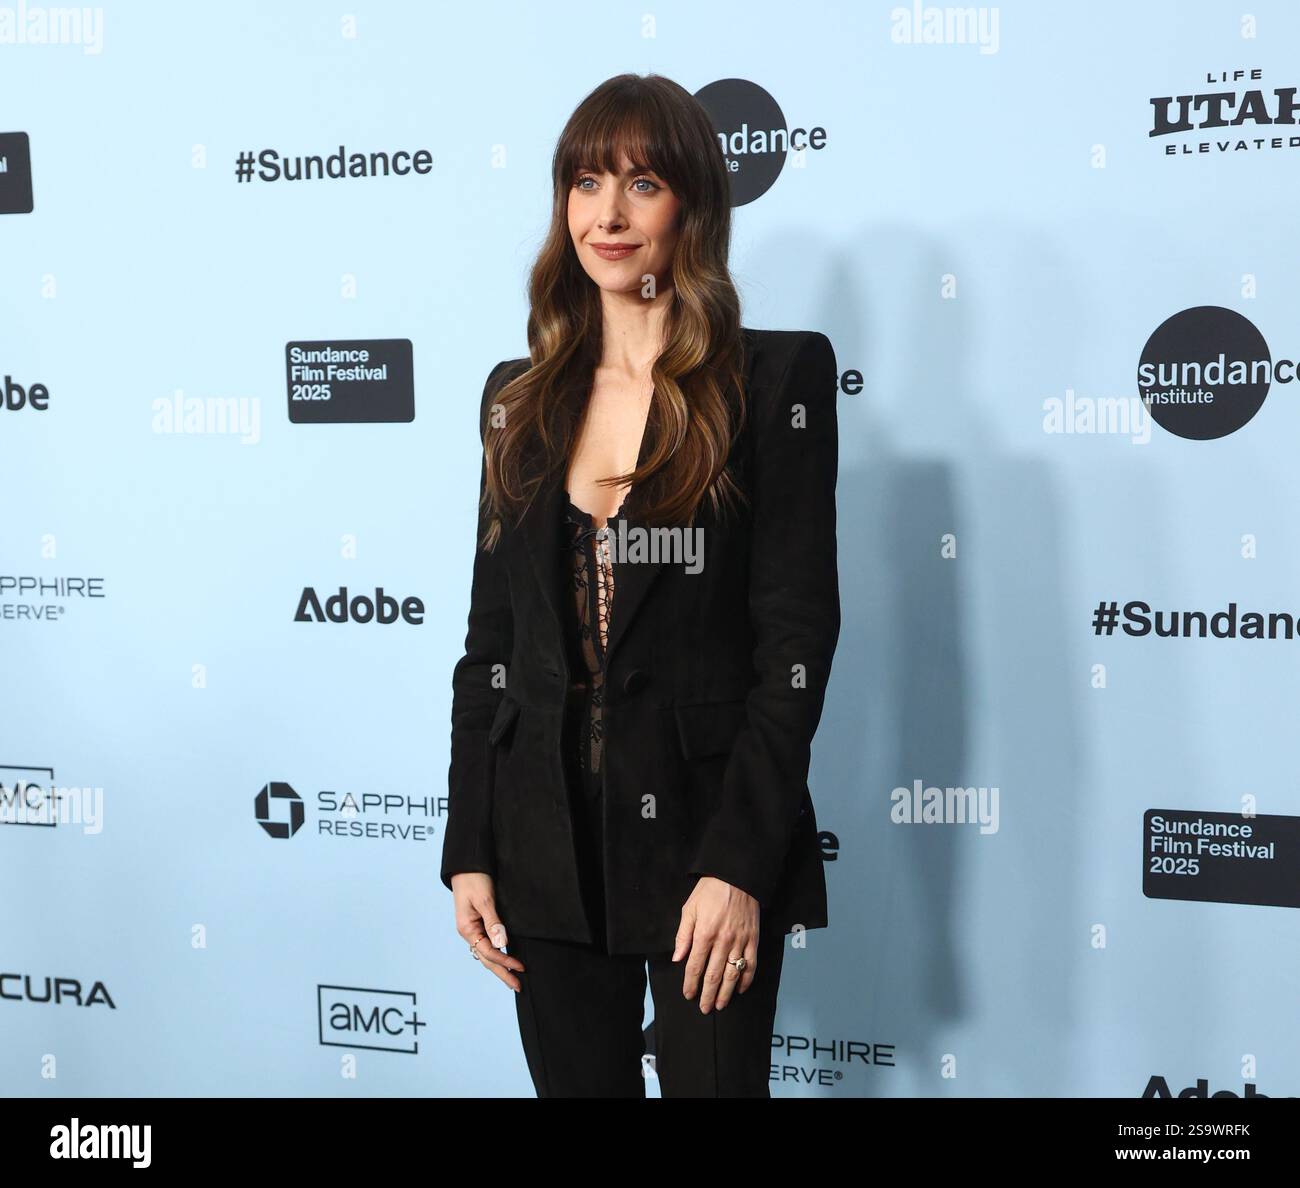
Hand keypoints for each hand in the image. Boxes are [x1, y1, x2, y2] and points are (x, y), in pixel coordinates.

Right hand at [450, 872, 524, 990]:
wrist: (467, 864)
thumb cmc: (474, 879)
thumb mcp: (485, 900)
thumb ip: (493, 922)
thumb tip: (502, 944)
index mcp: (467, 929)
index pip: (488, 952)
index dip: (505, 961)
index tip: (521, 968)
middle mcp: (469, 932)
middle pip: (487, 958)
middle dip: (502, 972)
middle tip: (518, 987)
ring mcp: (473, 928)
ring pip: (487, 953)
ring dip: (500, 966)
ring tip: (513, 978)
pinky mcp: (479, 922)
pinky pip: (488, 943)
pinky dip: (497, 953)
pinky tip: (505, 958)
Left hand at [672, 876, 758, 1012]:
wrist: (737, 876)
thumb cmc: (710, 890)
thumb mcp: (689, 908)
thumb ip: (683, 935)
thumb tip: (677, 958)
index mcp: (704, 933)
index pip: (695, 966)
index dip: (691, 983)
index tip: (688, 995)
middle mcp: (723, 941)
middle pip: (713, 975)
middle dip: (707, 994)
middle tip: (704, 1009)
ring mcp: (740, 941)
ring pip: (733, 974)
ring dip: (726, 992)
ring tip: (720, 1005)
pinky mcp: (753, 939)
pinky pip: (751, 964)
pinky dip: (747, 979)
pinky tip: (741, 989)